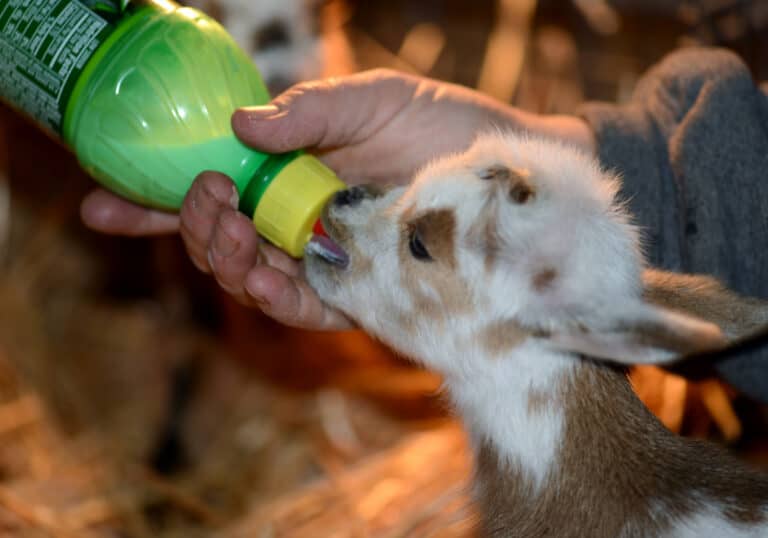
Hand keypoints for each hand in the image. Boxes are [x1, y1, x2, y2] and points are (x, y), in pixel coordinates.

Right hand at [81, 69, 594, 329]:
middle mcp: (297, 221)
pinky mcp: (356, 294)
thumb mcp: (373, 101)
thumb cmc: (444, 129)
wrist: (508, 170)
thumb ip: (309, 112)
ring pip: (249, 277)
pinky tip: (263, 275)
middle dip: (191, 227)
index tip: (100, 203)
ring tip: (226, 232)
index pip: (211, 191)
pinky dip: (273, 296)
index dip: (152, 202)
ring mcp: (324, 260)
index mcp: (289, 175)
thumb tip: (240, 123)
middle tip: (199, 198)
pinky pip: (300, 306)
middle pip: (219, 240)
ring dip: (223, 260)